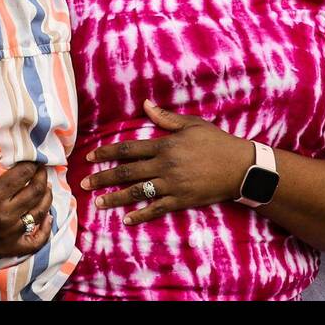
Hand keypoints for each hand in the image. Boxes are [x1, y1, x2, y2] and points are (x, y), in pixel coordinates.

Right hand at [0, 149, 52, 256]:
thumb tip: (0, 154)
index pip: (24, 174)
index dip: (32, 164)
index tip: (34, 161)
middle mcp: (2, 215)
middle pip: (36, 192)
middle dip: (42, 177)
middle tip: (41, 171)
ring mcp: (6, 234)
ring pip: (39, 212)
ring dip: (47, 197)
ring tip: (45, 188)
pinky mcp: (6, 248)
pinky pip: (35, 242)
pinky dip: (45, 230)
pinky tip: (48, 217)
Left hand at [82, 101, 254, 225]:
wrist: (239, 167)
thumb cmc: (217, 142)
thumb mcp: (192, 124)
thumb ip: (166, 118)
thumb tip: (145, 105)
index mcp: (165, 145)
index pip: (129, 149)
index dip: (108, 152)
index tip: (91, 156)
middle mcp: (165, 166)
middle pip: (128, 172)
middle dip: (104, 177)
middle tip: (85, 183)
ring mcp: (172, 185)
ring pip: (137, 192)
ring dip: (116, 198)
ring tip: (99, 203)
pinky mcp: (181, 200)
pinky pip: (156, 209)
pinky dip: (141, 215)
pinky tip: (127, 220)